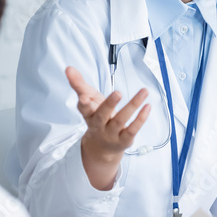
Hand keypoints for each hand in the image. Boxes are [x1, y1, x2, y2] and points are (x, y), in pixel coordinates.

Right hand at [67, 66, 149, 190]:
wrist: (101, 147)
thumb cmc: (96, 117)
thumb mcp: (88, 100)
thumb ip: (79, 84)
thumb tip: (68, 68)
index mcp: (88, 114)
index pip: (84, 109)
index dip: (83, 103)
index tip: (83, 97)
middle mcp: (99, 125)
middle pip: (102, 115)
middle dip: (109, 104)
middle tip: (118, 93)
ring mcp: (112, 134)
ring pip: (121, 120)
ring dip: (133, 105)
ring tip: (144, 91)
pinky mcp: (124, 140)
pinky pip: (132, 129)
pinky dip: (141, 119)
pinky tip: (147, 106)